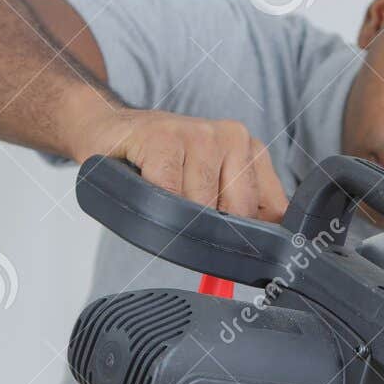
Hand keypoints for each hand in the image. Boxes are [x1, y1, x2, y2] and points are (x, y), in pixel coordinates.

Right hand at [78, 108, 288, 222]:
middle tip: (184, 212)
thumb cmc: (164, 163)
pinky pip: (168, 194)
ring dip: (176, 214)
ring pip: (201, 207)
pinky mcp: (163, 137)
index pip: (272, 211)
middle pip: (237, 214)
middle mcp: (234, 137)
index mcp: (252, 152)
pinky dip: (154, 202)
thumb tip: (267, 253)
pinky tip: (146, 184)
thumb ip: (244, 213)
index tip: (228, 241)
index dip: (249, 236)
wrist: (111, 130)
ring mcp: (200, 134)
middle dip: (209, 227)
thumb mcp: (215, 185)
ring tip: (163, 193)